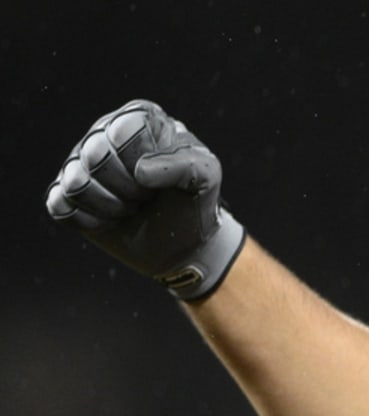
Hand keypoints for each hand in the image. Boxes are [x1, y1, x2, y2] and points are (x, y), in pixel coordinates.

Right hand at [45, 100, 245, 300]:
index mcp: (137, 117)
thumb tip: (141, 171)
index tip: (162, 177)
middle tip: (147, 196)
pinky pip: (60, 206)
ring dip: (111, 206)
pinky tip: (110, 219)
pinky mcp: (64, 194)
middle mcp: (102, 133)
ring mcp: (79, 163)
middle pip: (96, 157)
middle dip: (129, 188)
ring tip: (130, 206)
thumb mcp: (206, 177)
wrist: (181, 243)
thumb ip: (187, 165)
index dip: (142, 162)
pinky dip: (91, 221)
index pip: (123, 131)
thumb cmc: (192, 201)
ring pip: (76, 183)